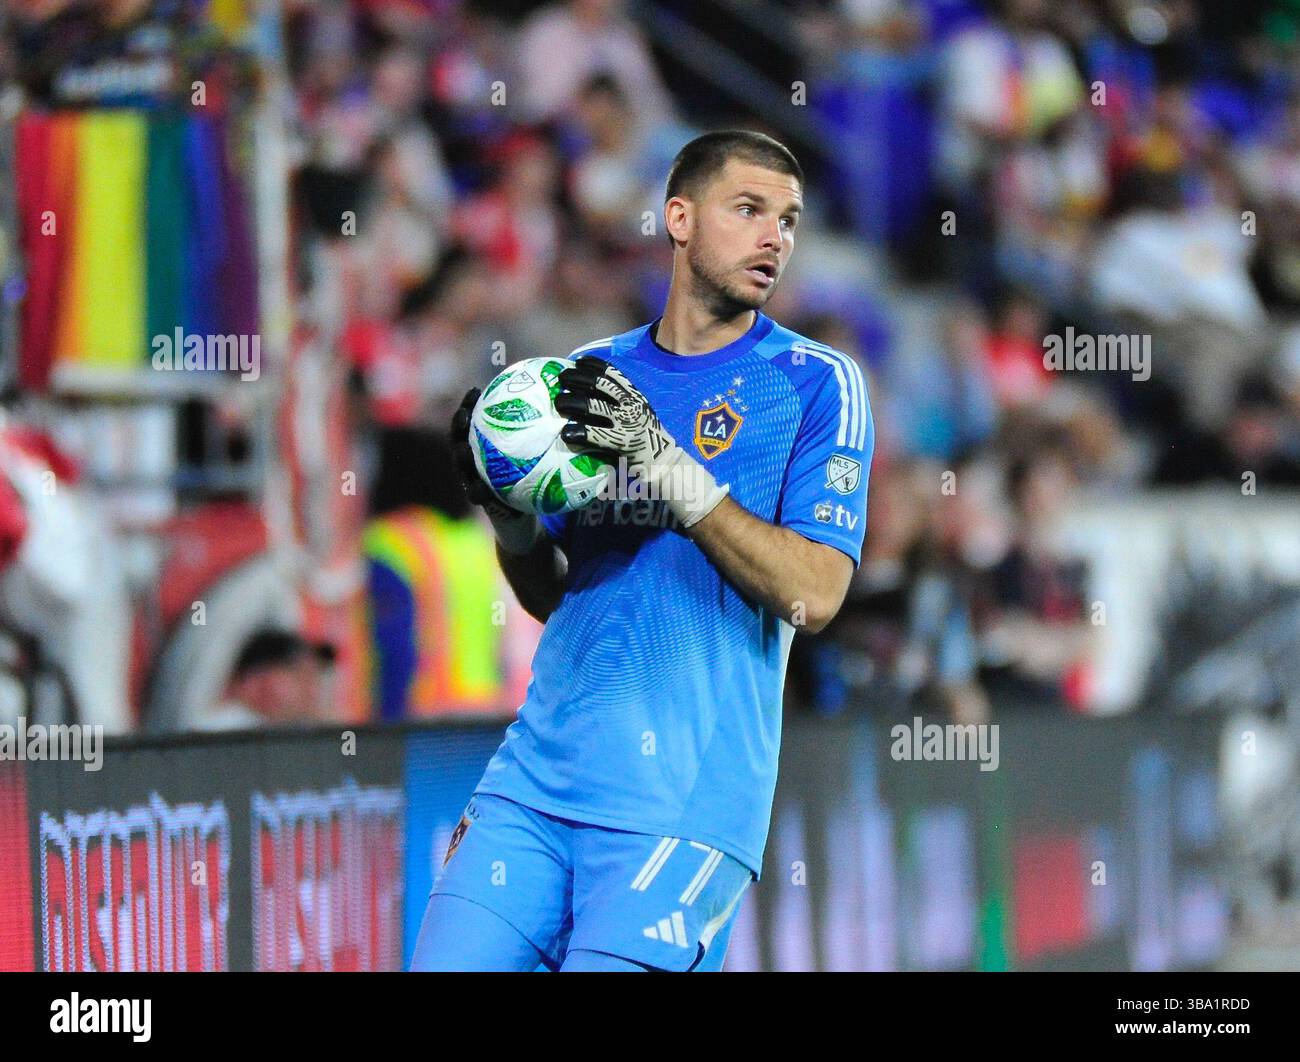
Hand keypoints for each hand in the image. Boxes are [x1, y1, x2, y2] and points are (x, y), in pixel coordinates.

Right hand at [451, 387, 543, 554]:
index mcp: (487, 445)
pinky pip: (476, 496)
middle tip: (464, 416)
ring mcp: (474, 480)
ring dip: (460, 459)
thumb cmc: (536, 483)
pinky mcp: (480, 503)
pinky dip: (478, 492)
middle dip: (457, 427)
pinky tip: (482, 490)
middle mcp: (476, 461)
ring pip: (462, 467)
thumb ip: (548, 436)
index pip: (475, 419)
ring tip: (463, 452)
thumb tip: (570, 407)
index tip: (476, 390)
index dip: (470, 405)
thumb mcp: (544, 458)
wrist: (526, 518)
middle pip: (460, 439)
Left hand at [555, 356, 727, 526]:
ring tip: (558, 402)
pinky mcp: (622, 441)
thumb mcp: (641, 414)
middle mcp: (631, 404)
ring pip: (594, 406)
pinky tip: (567, 433)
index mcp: (636, 396)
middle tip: (562, 379)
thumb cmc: (649, 440)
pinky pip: (595, 434)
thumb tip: (595, 396)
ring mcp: (627, 422)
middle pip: (600, 385)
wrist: (667, 463)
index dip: (595, 366)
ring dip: (573, 402)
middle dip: (578, 379)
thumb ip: (623, 405)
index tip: (579, 362)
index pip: (614, 374)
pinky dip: (579, 432)